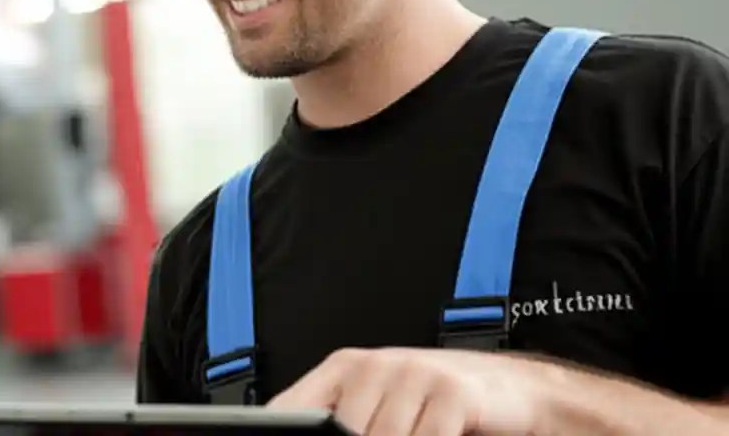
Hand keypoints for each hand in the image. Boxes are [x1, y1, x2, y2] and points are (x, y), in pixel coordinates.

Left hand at [266, 347, 550, 435]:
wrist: (510, 388)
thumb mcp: (380, 404)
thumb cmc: (437, 399)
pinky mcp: (450, 393)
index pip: (291, 407)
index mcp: (345, 368)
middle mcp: (375, 365)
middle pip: (342, 433)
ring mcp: (413, 375)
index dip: (284, 433)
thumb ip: (341, 421)